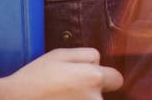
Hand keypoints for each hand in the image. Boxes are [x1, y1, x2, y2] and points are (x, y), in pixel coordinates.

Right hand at [0, 47, 122, 99]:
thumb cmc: (35, 78)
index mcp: (93, 77)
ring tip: (60, 97)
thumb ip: (85, 55)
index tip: (89, 78)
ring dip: (82, 99)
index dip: (103, 76)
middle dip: (92, 90)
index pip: (116, 78)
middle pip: (105, 94)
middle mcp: (95, 99)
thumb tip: (100, 61)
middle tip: (68, 89)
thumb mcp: (58, 55)